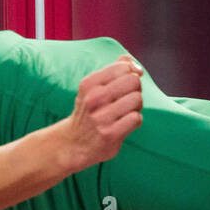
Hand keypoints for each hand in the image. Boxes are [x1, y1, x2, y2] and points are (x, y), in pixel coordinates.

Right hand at [54, 56, 143, 171]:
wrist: (73, 143)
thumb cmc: (90, 111)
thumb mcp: (94, 87)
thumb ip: (114, 70)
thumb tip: (135, 65)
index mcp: (89, 84)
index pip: (124, 67)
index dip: (131, 74)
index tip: (124, 86)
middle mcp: (93, 99)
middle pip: (133, 81)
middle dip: (135, 90)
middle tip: (125, 100)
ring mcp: (101, 118)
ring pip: (137, 99)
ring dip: (136, 107)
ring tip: (124, 113)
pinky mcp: (110, 134)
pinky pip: (136, 118)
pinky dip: (134, 121)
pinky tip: (123, 125)